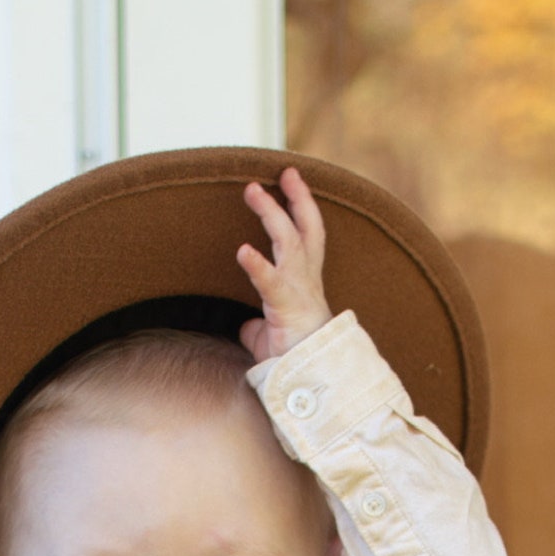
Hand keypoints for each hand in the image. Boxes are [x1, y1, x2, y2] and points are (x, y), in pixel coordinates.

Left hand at [237, 167, 332, 361]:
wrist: (312, 383)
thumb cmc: (294, 359)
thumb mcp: (273, 336)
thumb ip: (260, 325)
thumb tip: (247, 326)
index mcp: (305, 282)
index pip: (308, 235)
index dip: (301, 205)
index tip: (289, 179)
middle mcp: (306, 280)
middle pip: (304, 229)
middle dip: (295, 198)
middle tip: (283, 172)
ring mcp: (298, 291)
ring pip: (289, 243)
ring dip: (271, 214)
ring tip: (252, 191)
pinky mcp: (286, 308)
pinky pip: (271, 282)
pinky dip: (257, 265)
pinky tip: (242, 250)